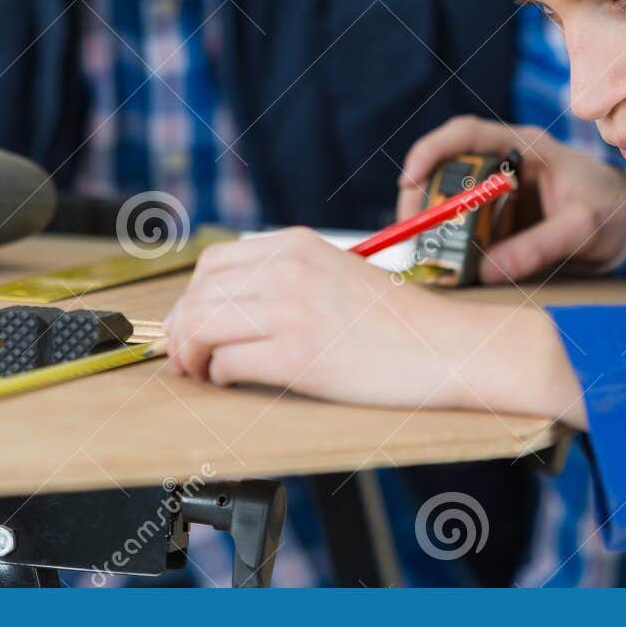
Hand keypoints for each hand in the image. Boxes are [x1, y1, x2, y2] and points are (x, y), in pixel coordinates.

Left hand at [163, 227, 586, 424]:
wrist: (446, 347)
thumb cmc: (397, 321)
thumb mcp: (335, 273)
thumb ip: (286, 275)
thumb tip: (228, 304)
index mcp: (296, 244)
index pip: (213, 264)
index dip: (191, 298)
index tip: (191, 325)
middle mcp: (288, 268)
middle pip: (197, 294)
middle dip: (179, 329)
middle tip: (185, 357)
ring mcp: (291, 310)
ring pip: (199, 326)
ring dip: (189, 355)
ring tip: (200, 372)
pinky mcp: (297, 354)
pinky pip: (227, 363)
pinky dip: (218, 376)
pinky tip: (230, 381)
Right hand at [397, 117, 625, 282]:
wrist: (621, 221)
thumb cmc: (606, 208)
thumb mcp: (582, 227)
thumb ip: (540, 246)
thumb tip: (486, 270)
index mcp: (523, 146)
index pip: (467, 134)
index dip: (432, 151)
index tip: (408, 182)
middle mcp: (502, 163)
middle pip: (445, 169)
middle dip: (420, 198)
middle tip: (406, 233)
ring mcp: (494, 190)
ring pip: (447, 199)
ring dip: (429, 225)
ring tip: (418, 255)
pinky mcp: (493, 218)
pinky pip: (461, 226)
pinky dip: (446, 244)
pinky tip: (440, 265)